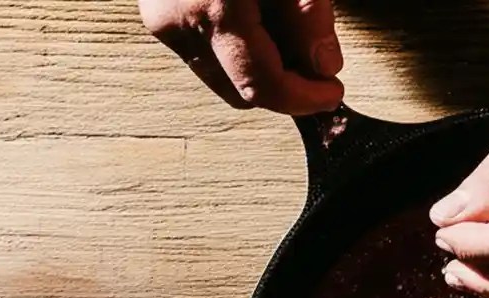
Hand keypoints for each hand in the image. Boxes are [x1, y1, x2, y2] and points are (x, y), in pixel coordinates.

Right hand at [140, 0, 343, 114]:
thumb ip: (307, 14)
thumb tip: (323, 64)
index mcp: (215, 6)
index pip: (261, 84)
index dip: (303, 98)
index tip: (331, 92)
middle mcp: (180, 21)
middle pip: (239, 91)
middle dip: (280, 82)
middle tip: (314, 56)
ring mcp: (163, 22)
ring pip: (219, 76)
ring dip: (256, 63)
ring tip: (281, 23)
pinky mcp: (157, 16)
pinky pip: (202, 52)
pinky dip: (234, 45)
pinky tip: (253, 13)